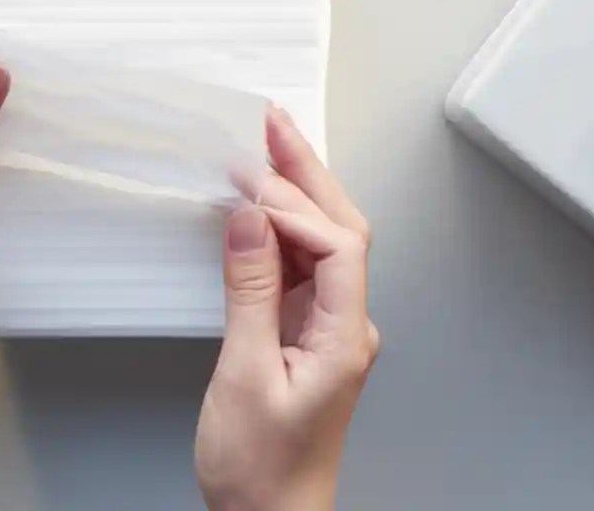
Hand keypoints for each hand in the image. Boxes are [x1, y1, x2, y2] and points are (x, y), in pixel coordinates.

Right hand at [196, 107, 378, 510]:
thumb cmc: (263, 470)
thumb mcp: (244, 375)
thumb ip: (249, 293)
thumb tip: (249, 221)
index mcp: (346, 337)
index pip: (336, 246)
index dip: (294, 208)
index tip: (249, 186)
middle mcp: (349, 326)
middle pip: (340, 230)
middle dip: (307, 173)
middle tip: (272, 124)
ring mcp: (332, 328)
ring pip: (324, 242)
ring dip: (296, 193)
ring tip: (265, 147)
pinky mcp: (309, 333)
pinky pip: (303, 267)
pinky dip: (282, 230)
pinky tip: (259, 209)